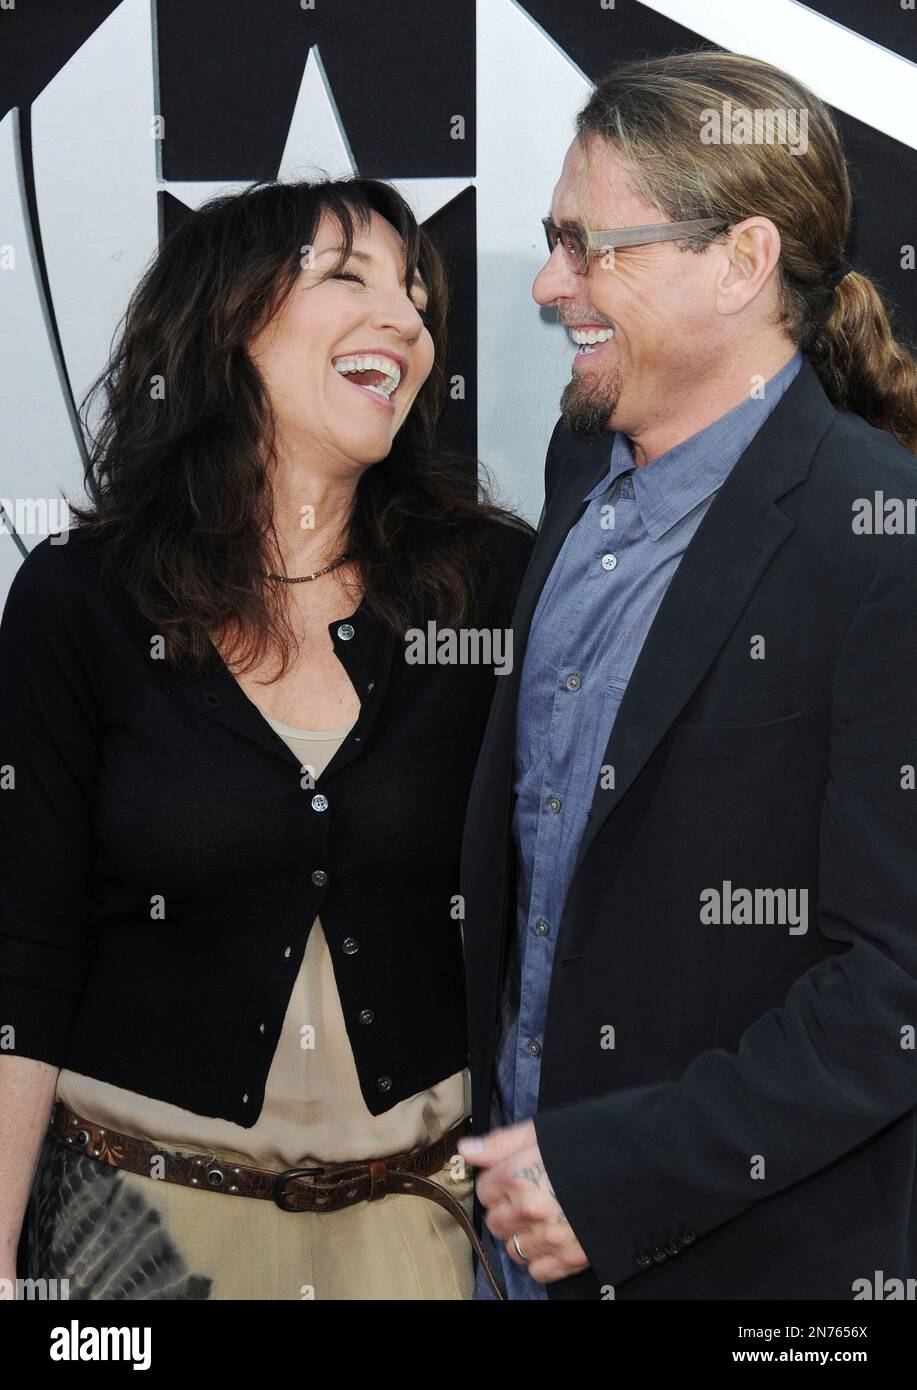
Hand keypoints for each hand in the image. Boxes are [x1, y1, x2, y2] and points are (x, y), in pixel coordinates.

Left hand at [458, 1120, 588, 1283]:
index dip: (498, 1182)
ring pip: (513, 1249)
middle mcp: (530, 1209)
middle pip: (496, 1222)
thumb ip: (502, 1143)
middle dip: (507, 1209)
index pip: (485, 1190)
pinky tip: (555, 1238)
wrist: (648, 1162)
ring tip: (545, 1217)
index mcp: (519, 1174)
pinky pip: (539, 1271)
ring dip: (523, 1235)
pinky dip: (543, 1259)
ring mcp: (550, 1236)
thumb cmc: (596, 1140)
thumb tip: (466, 1151)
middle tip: (530, 1196)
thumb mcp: (544, 1131)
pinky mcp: (573, 1257)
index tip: (514, 1176)